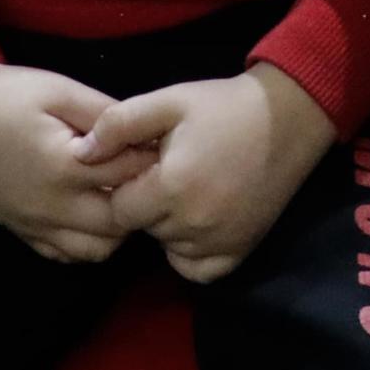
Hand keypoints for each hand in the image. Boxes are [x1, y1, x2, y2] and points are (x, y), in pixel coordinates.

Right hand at [0, 61, 151, 263]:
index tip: (163, 143)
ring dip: (117, 227)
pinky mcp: (19, 231)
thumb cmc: (5, 95)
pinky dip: (86, 242)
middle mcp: (50, 207)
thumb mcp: (59, 90)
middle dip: (142, 200)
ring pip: (95, 250)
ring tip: (120, 192)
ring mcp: (33, 225)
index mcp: (63, 167)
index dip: (152, 157)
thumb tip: (144, 130)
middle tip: (148, 172)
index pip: (129, 174)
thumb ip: (103, 115)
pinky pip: (64, 255)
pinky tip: (90, 211)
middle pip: (120, 223)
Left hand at [82, 65, 338, 282]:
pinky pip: (196, 268)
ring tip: (188, 189)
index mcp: (172, 187)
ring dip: (168, 225)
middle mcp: (194, 224)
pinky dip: (190, 251)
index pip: (119, 209)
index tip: (144, 164)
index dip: (124, 186)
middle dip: (146, 203)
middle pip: (143, 229)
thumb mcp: (169, 101)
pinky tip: (197, 220)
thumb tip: (79, 154)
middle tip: (169, 171)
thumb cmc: (225, 106)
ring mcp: (220, 242)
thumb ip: (119, 125)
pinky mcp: (240, 251)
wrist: (290, 117)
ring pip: (167, 247)